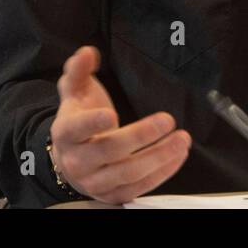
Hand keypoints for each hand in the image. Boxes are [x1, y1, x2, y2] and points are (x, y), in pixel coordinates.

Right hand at [49, 46, 190, 203]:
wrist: (71, 157)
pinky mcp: (112, 195)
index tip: (112, 115)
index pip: (76, 129)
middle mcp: (77, 161)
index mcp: (66, 133)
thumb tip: (87, 52)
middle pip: (109, 150)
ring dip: (159, 157)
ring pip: (128, 173)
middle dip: (141, 136)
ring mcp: (95, 181)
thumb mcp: (75, 92)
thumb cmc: (78, 119)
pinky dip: (161, 173)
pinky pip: (138, 188)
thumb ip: (79, 70)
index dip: (92, 123)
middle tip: (167, 120)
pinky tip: (178, 156)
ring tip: (182, 140)